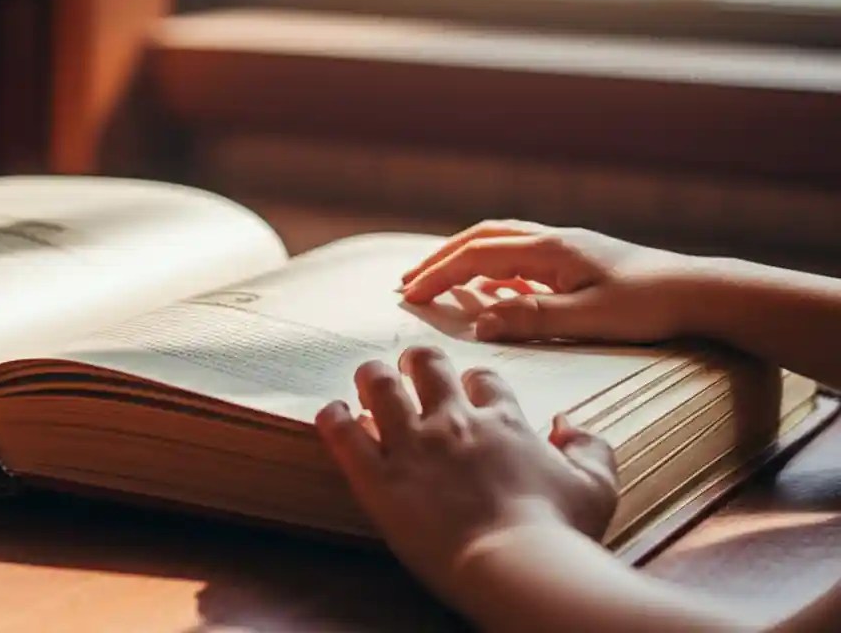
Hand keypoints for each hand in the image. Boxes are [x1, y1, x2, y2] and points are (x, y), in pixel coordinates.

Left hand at [316, 347, 617, 601]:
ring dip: (370, 378)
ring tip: (366, 381)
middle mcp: (453, 423)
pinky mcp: (379, 478)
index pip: (483, 380)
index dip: (473, 382)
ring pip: (377, 385)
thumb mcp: (597, 486)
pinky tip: (333, 413)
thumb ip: (590, 446)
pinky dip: (333, 417)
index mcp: (503, 422)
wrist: (519, 568)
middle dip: (415, 362)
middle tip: (407, 368)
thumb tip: (567, 424)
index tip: (468, 390)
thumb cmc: (561, 534)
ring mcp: (412, 446)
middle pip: (426, 366)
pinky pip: (343, 433)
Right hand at [400, 220, 708, 343]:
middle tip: (408, 281)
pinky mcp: (577, 259)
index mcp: (548, 250)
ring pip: (499, 241)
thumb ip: (530, 319)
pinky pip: (520, 255)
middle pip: (480, 238)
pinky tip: (491, 289)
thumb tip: (478, 322)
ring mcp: (565, 246)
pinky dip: (492, 265)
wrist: (698, 290)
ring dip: (463, 257)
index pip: (476, 256)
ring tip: (438, 278)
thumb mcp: (587, 319)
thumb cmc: (647, 306)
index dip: (438, 275)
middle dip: (440, 259)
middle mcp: (552, 240)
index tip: (408, 296)